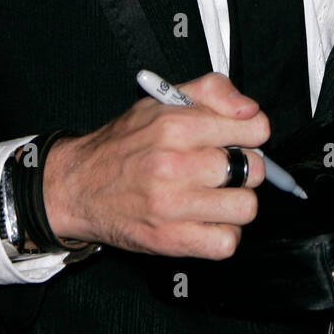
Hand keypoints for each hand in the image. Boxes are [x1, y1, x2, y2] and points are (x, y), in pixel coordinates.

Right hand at [39, 73, 268, 259]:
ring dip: (236, 203)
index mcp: (176, 124)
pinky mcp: (171, 240)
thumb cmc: (122, 143)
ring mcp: (173, 205)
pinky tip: (206, 219)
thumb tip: (250, 109)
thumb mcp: (161, 100)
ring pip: (246, 208)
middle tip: (222, 169)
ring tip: (215, 196)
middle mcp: (175, 164)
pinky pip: (226, 243)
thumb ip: (211, 91)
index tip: (240, 139)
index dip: (252, 133)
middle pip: (254, 170)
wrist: (78, 185)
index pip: (254, 129)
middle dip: (244, 168)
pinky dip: (223, 234)